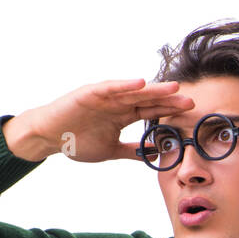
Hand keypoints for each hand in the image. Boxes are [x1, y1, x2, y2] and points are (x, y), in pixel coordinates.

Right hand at [1, 79, 195, 162]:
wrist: (49, 137)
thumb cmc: (76, 140)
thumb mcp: (112, 150)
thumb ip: (133, 150)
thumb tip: (154, 154)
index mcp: (123, 116)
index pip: (151, 111)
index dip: (169, 112)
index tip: (190, 115)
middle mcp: (117, 103)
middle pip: (147, 100)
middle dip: (168, 101)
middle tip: (190, 102)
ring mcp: (105, 97)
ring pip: (133, 92)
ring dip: (153, 89)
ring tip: (173, 88)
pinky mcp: (90, 93)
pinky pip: (110, 88)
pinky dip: (124, 85)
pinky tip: (140, 83)